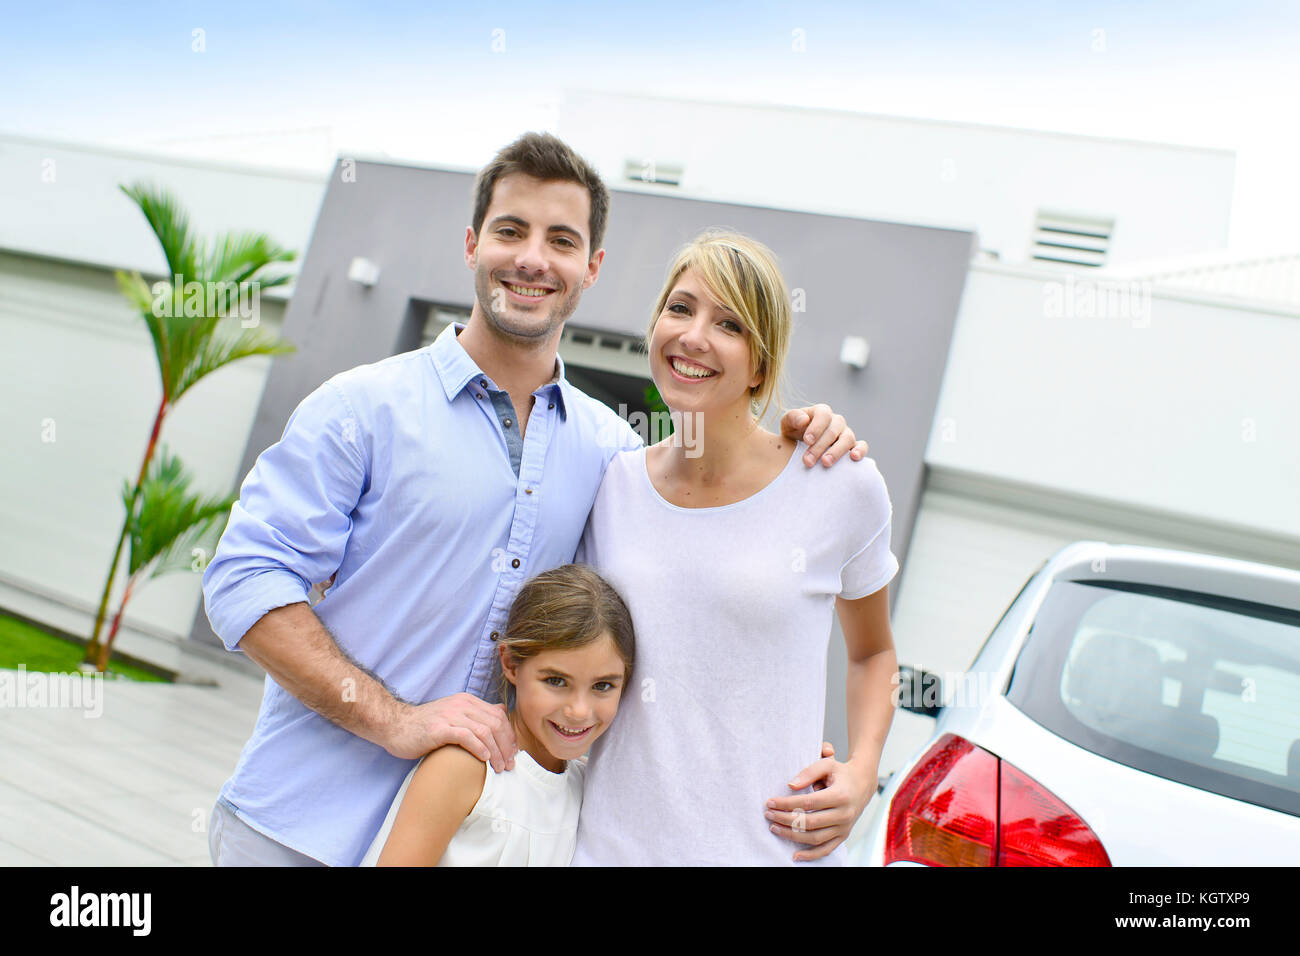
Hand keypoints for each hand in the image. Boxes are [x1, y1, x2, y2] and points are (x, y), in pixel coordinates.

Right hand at [386, 692, 516, 771]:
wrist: (394, 726)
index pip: (499, 716)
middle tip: (509, 765)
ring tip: (499, 767)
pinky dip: (479, 748)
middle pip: (495, 724)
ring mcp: (450, 715)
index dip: (509, 736)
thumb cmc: (424, 726)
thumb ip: (475, 715)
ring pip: (485, 731)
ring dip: (496, 751)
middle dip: (506, 746)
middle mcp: (462, 705)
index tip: (513, 754)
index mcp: (467, 701)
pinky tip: (484, 760)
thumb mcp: (453, 715)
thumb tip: (500, 712)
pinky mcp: (439, 728)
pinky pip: (467, 736)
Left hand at [765, 742, 877, 861]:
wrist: (862, 784)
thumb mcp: (827, 765)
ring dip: (792, 836)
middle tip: (768, 814)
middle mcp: (844, 814)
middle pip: (809, 822)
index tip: (770, 802)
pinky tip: (795, 855)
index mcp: (840, 796)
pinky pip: (826, 849)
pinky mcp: (843, 836)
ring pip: (815, 838)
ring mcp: (844, 827)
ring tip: (774, 828)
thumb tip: (791, 786)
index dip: (787, 804)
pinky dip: (810, 855)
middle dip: (785, 819)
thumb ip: (809, 772)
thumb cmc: (842, 773)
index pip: (808, 803)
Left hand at [779, 404, 868, 467]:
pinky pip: (862, 446)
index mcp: (821, 412)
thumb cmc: (793, 432)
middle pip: (833, 430)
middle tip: (808, 461)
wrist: (798, 447)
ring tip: (825, 463)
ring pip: (848, 438)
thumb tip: (804, 420)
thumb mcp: (788, 423)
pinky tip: (853, 458)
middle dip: (820, 446)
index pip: (823, 415)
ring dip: (837, 451)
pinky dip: (860, 451)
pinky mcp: (853, 446)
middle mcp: (836, 421)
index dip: (816, 427)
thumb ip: (793, 418)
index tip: (807, 440)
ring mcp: (846, 433)